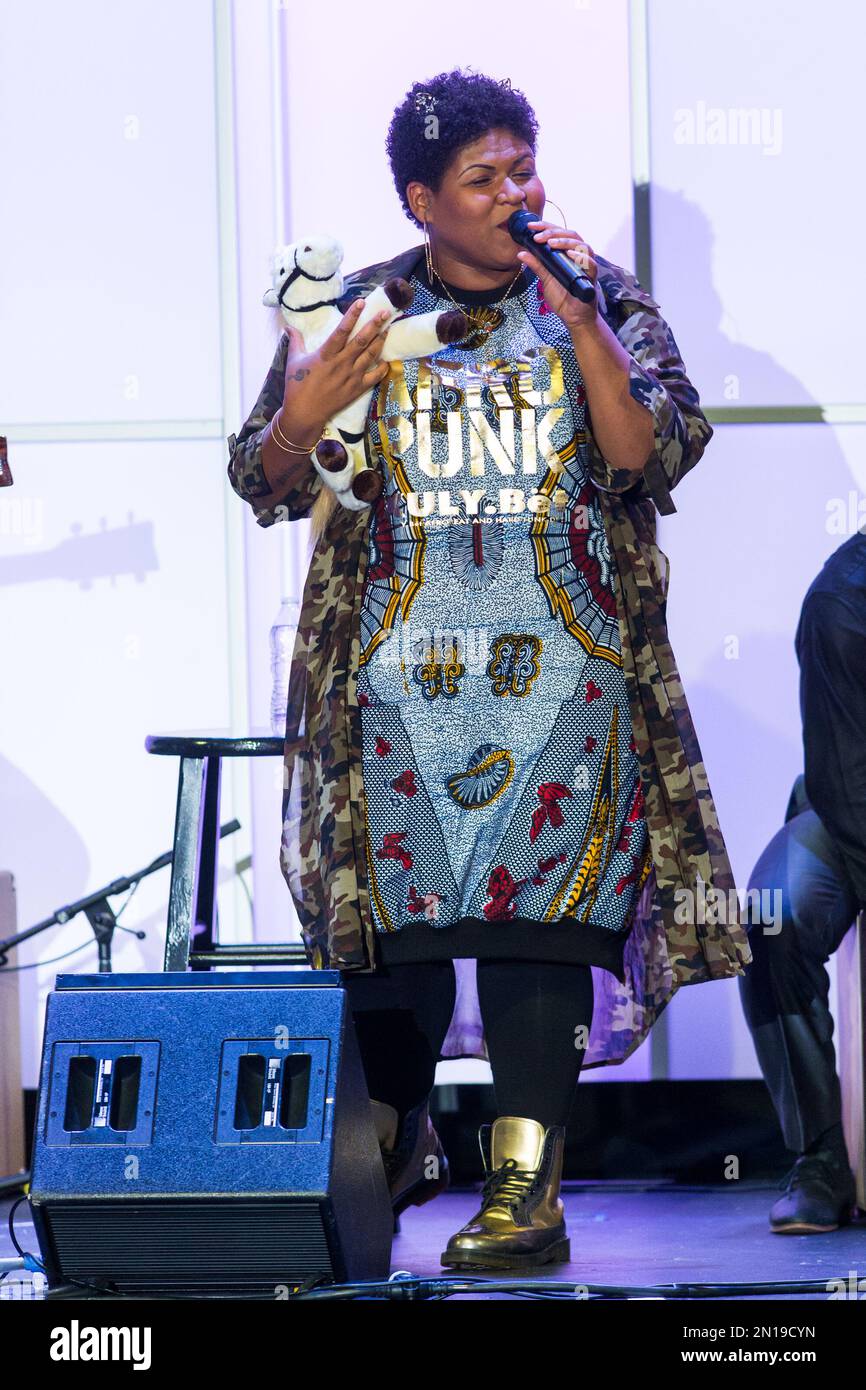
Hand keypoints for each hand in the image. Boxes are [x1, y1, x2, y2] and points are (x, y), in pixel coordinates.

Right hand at [280, 298, 391, 431]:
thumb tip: (288, 327)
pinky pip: (374, 377)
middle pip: (361, 341)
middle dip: (375, 325)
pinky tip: (387, 360)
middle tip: (386, 312)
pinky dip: (382, 368)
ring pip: (370, 355)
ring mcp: (350, 377)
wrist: (304, 413)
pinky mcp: (356, 389)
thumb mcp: (293, 361)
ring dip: (380, 341)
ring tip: (388, 329)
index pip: (342, 331)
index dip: (352, 315)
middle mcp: (341, 364)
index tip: (361, 302)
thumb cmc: (297, 386)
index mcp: (325, 355)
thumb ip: (295, 341)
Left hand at [515, 220, 598, 330]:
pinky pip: (590, 263)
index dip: (546, 227)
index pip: (559, 233)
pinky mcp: (591, 278)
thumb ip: (536, 265)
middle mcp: (579, 256)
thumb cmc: (563, 297)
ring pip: (582, 245)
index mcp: (568, 253)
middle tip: (538, 236)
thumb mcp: (545, 279)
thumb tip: (521, 253)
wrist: (573, 317)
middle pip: (571, 235)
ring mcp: (586, 266)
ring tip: (551, 243)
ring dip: (565, 241)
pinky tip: (570, 254)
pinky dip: (581, 257)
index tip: (531, 227)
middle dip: (554, 232)